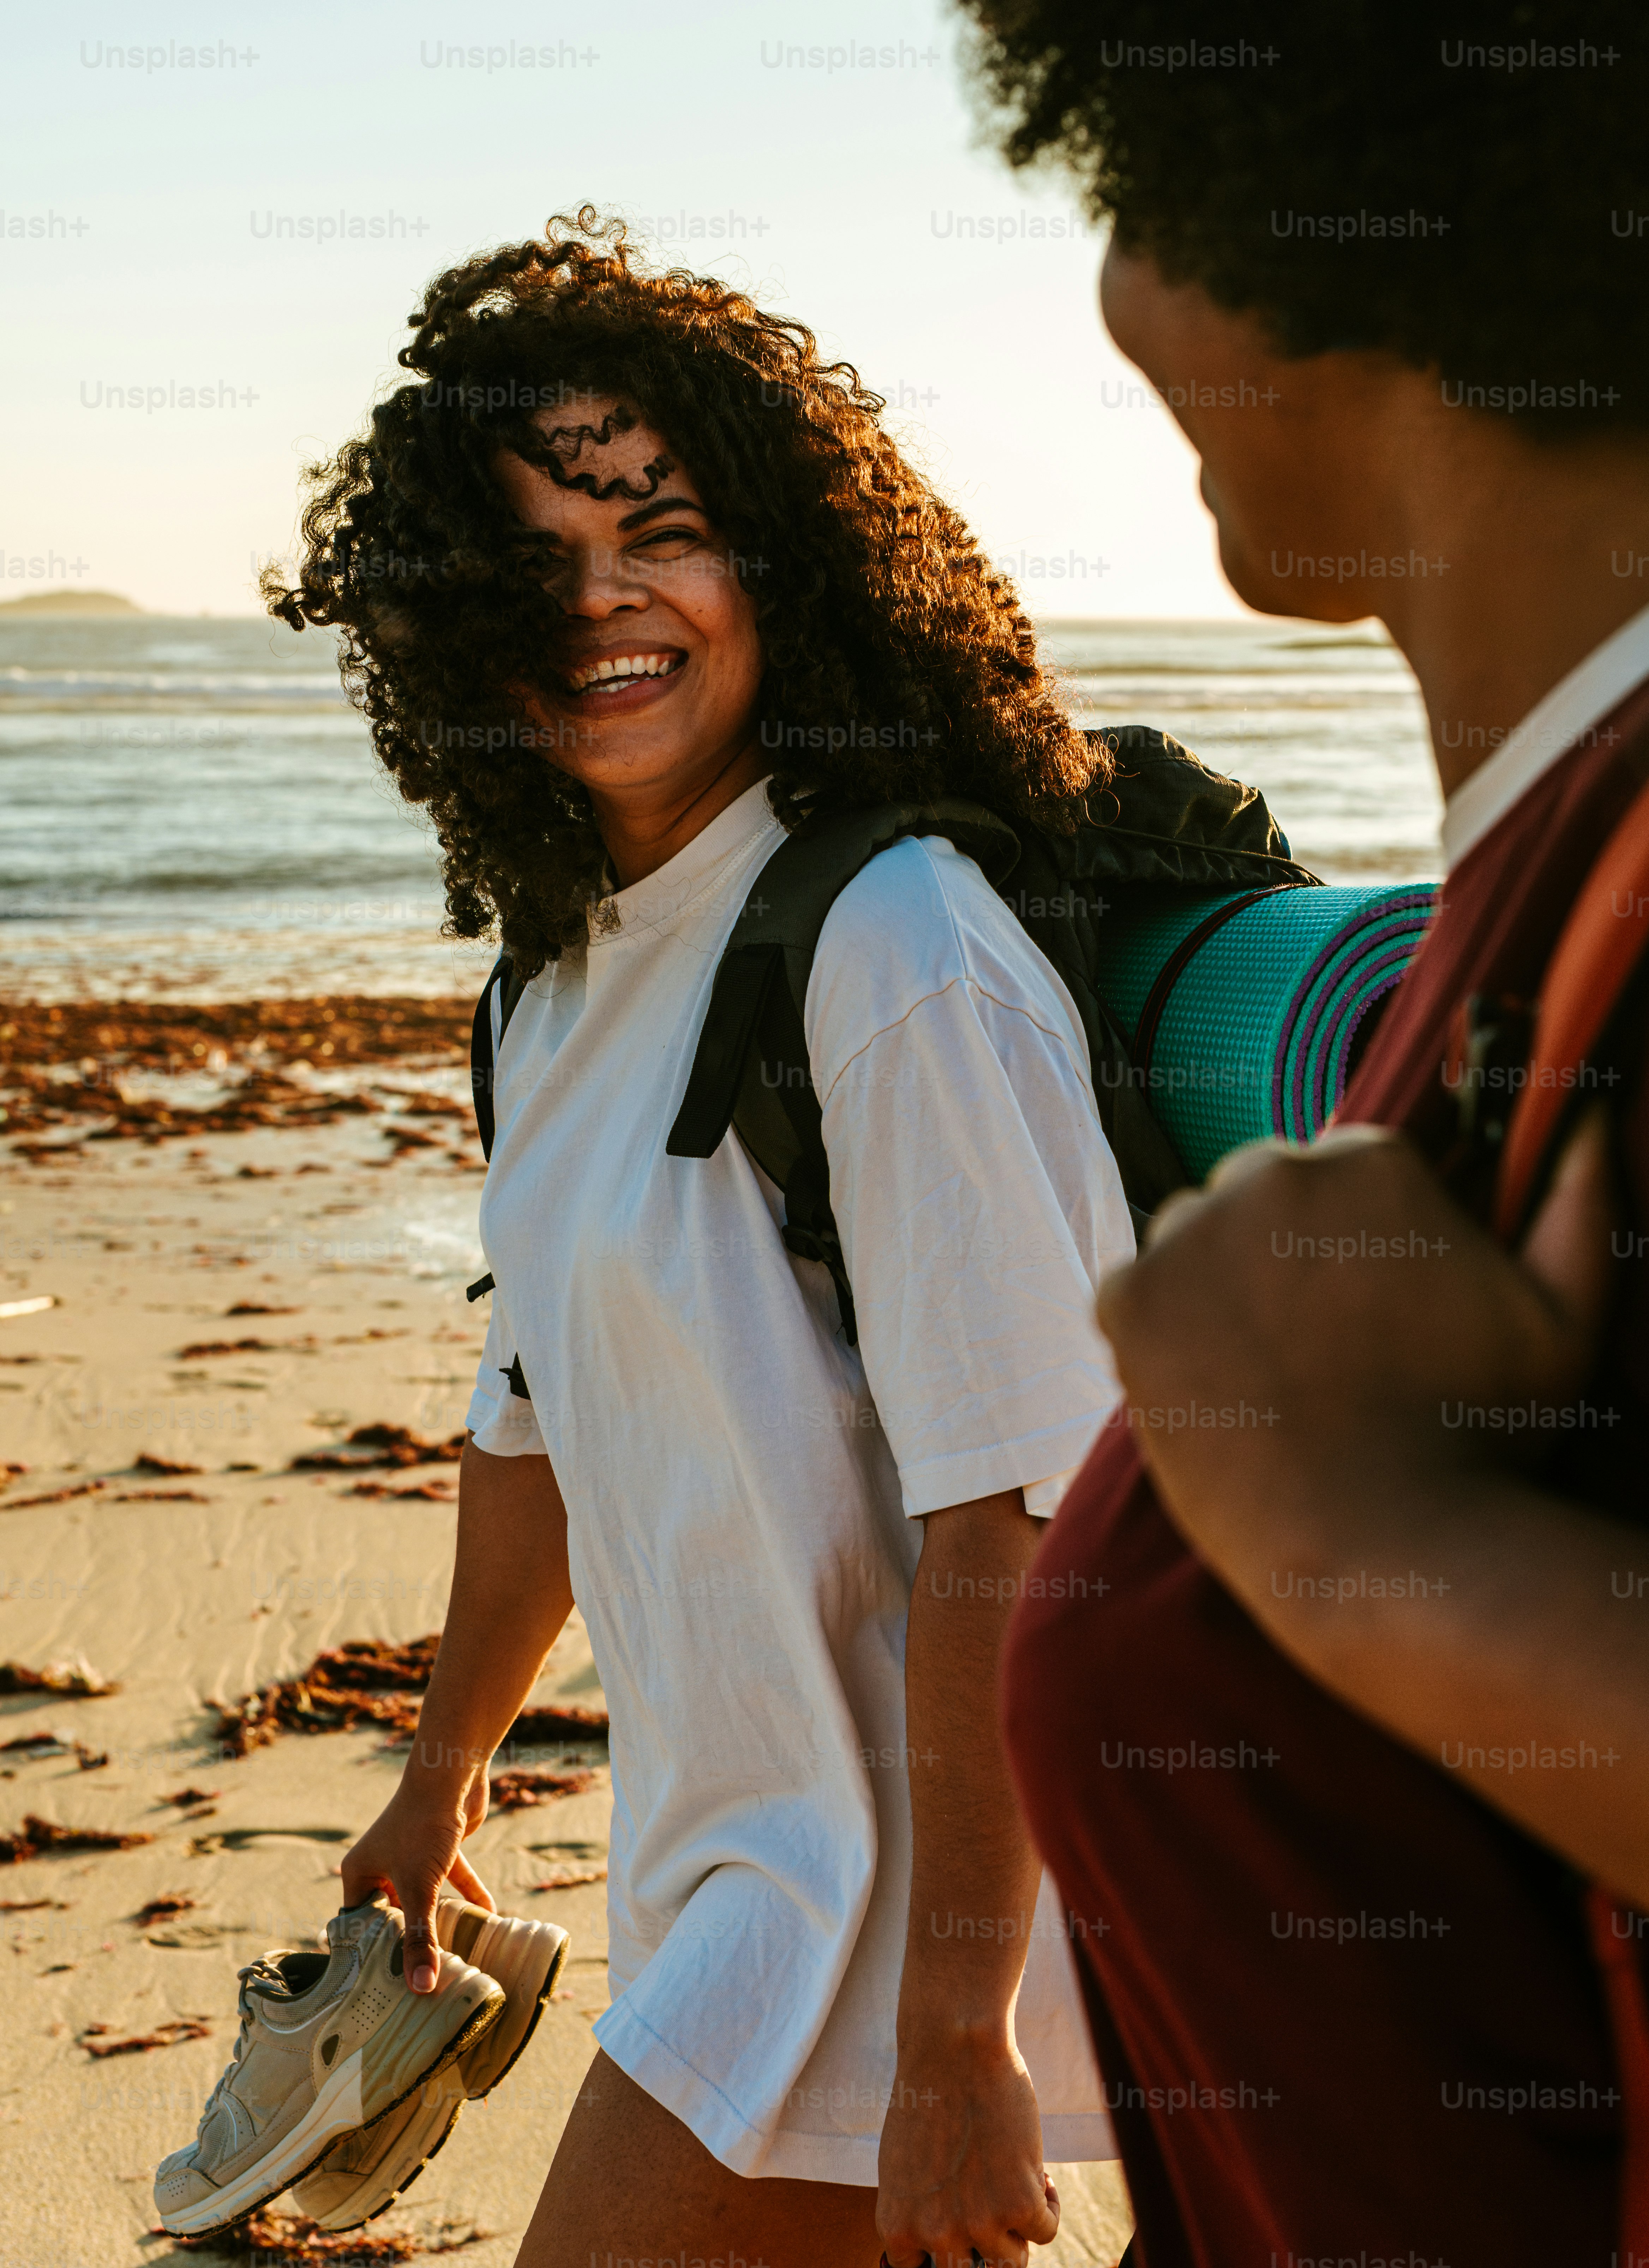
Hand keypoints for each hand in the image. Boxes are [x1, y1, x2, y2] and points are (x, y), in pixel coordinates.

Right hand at [341, 1771, 495, 1992]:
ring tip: (454, 1955)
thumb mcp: (419, 1889)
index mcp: (360, 1873)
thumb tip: (421, 1988)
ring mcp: (411, 1855)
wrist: (451, 1773)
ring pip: (424, 1898)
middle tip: (421, 1979)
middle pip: (393, 1914)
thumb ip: (420, 1938)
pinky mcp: (440, 1847)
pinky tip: (488, 1915)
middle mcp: (381, 1864)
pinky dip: (468, 1895)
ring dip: (440, 1921)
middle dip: (408, 1941)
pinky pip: (452, 1879)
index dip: (370, 1953)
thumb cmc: (422, 1826)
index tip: (384, 1986)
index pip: (359, 1923)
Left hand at [876, 2032, 1058, 2267]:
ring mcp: (978, 2223)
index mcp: (897, 2225)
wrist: (955, 2046)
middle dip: (986, 2245)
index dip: (946, 2249)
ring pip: (1012, 2262)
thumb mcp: (906, 2165)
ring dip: (1019, 2230)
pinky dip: (1049, 2205)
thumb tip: (944, 2244)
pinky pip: (1045, 2231)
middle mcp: (935, 2234)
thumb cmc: (929, 2094)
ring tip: (1018, 2190)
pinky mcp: (1020, 2204)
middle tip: (993, 2211)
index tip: (962, 2225)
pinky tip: (1040, 2173)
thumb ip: (919, 2209)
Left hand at [1093, 1115, 1614, 1571]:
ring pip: (1198, 1240)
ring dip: (1224, 1288)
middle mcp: (1266, 1172)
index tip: (1379, 1311)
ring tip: (1276, 1376)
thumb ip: (1579, 1205)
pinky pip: (1138, 1293)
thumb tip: (1591, 1119)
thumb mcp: (1564, 1318)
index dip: (1363, 1243)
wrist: (1377, 1548)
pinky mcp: (1127, 1299)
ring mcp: (1187, 1234)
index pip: (1345, 1170)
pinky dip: (1164, 1333)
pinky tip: (1218, 1390)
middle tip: (1326, 1351)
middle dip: (1288, 1254)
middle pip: (1264, 1194)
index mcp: (1365, 1157)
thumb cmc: (1481, 1439)